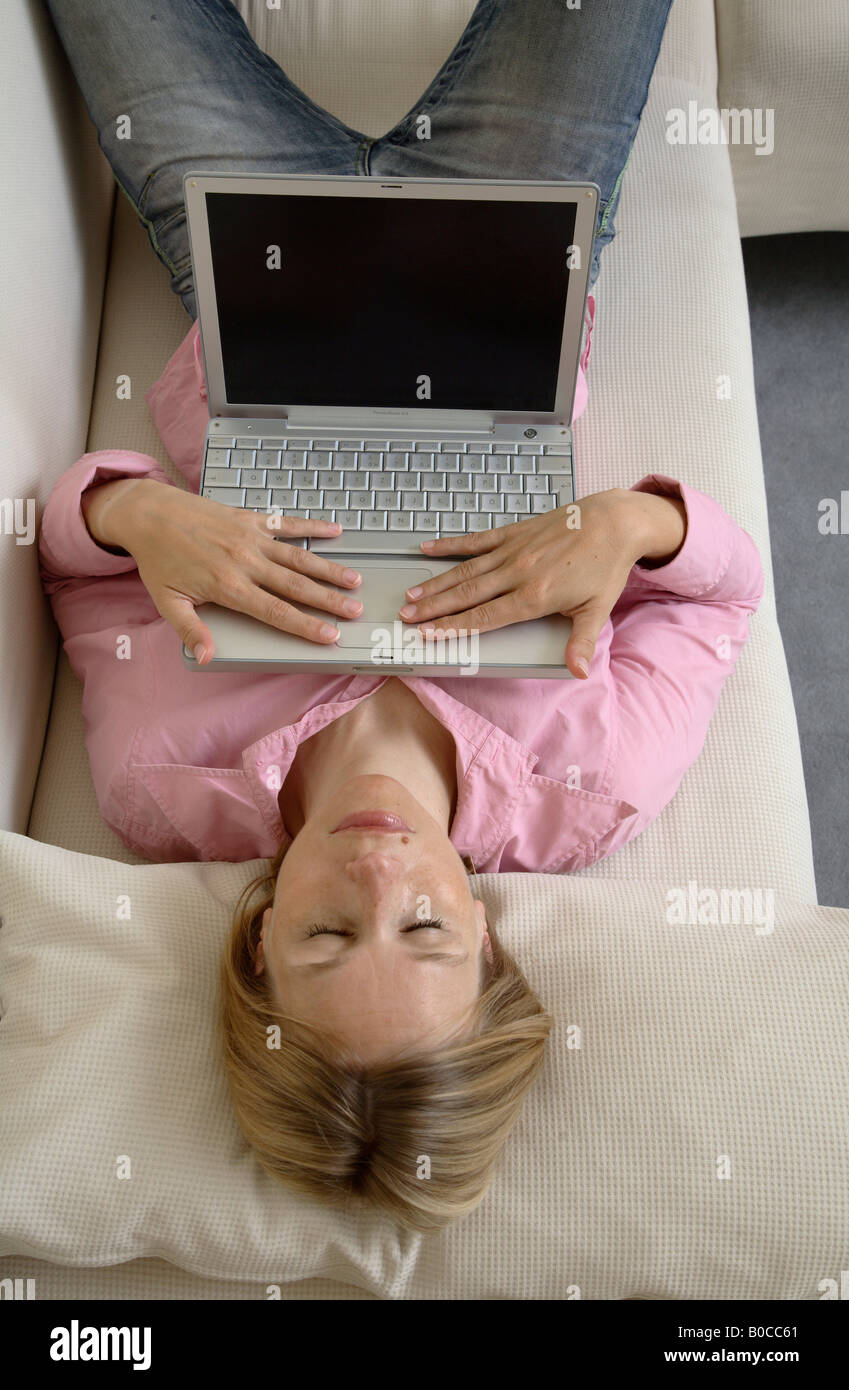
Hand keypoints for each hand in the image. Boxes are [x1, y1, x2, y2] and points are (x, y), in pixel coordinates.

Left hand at [90, 479, 362, 660]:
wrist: (149, 513)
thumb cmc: (157, 559)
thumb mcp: (167, 601)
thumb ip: (190, 629)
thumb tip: (206, 656)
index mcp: (229, 586)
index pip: (276, 612)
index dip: (306, 625)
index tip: (330, 635)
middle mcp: (245, 562)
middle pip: (296, 586)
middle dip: (329, 601)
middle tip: (355, 611)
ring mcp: (251, 538)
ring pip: (299, 557)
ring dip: (328, 569)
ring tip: (354, 580)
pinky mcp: (250, 518)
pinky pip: (287, 524)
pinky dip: (312, 527)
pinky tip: (335, 532)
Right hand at [397, 489, 665, 678]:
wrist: (615, 521)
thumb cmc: (607, 564)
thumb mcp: (597, 609)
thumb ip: (581, 642)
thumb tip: (578, 672)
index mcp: (535, 596)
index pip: (484, 617)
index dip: (453, 627)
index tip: (428, 634)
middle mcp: (518, 573)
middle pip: (466, 595)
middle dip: (433, 608)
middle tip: (406, 617)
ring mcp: (513, 550)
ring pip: (465, 570)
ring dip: (436, 583)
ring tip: (411, 594)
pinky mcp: (514, 532)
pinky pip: (476, 540)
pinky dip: (451, 545)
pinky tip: (429, 548)